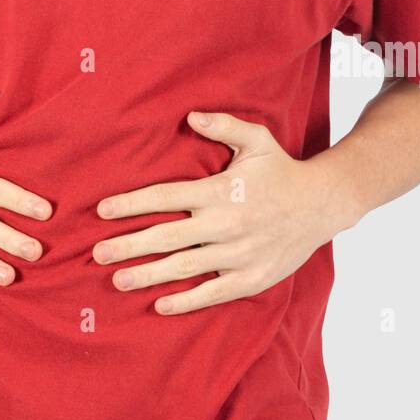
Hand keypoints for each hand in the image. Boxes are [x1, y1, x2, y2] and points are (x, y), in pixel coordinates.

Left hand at [92, 110, 339, 314]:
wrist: (322, 204)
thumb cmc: (282, 170)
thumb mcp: (256, 140)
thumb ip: (222, 126)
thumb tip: (190, 115)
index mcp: (219, 191)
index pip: (165, 197)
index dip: (131, 204)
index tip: (102, 211)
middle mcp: (224, 224)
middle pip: (166, 237)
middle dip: (128, 245)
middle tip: (96, 253)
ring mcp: (237, 254)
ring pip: (183, 267)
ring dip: (147, 275)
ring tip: (117, 280)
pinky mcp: (250, 277)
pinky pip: (212, 292)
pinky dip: (185, 301)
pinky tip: (160, 304)